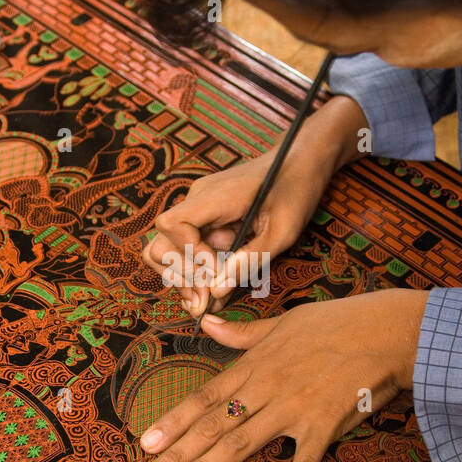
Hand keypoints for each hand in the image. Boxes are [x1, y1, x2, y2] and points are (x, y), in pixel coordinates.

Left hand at [135, 288, 427, 461]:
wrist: (386, 330)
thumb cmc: (336, 324)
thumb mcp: (283, 322)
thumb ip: (242, 333)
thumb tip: (205, 324)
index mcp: (254, 365)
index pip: (204, 397)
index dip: (174, 421)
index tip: (145, 443)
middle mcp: (266, 388)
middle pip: (213, 425)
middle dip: (177, 454)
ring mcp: (293, 407)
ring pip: (241, 442)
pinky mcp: (325, 423)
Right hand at [142, 95, 367, 316]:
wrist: (300, 161)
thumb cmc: (295, 190)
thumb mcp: (281, 231)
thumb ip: (249, 260)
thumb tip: (216, 291)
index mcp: (214, 197)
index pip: (171, 224)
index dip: (188, 254)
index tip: (215, 269)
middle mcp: (197, 200)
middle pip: (161, 241)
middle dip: (180, 275)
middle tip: (204, 300)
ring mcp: (199, 207)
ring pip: (169, 248)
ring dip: (184, 276)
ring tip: (207, 297)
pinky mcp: (206, 217)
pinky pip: (188, 245)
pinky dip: (196, 269)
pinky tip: (215, 285)